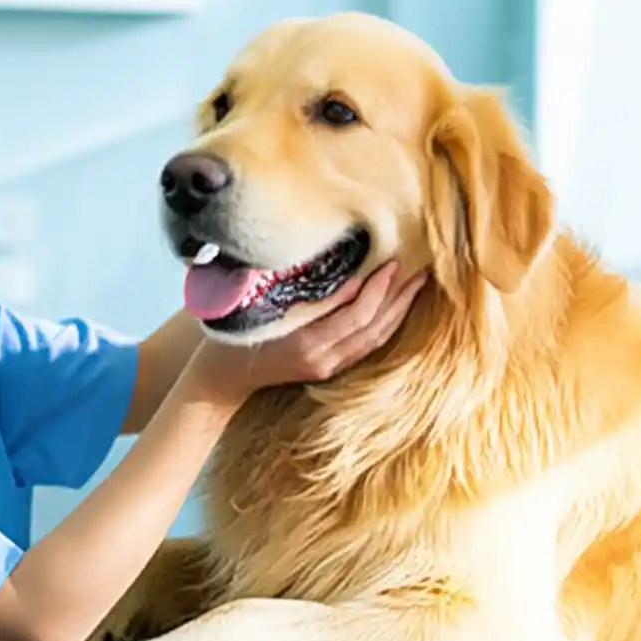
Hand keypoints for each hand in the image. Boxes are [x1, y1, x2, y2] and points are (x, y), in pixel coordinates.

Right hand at [182, 261, 425, 404]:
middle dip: (398, 298)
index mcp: (307, 344)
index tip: (392, 263)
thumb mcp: (264, 310)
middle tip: (420, 268)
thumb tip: (350, 277)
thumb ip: (309, 298)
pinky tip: (394, 306)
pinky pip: (366, 346)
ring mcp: (327, 367)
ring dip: (398, 311)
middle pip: (373, 327)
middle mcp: (323, 359)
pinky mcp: (328, 368)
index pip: (356, 315)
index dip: (377, 289)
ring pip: (375, 339)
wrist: (221, 378)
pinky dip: (384, 324)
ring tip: (415, 284)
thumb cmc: (235, 336)